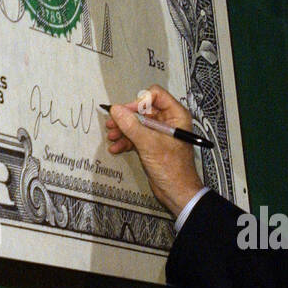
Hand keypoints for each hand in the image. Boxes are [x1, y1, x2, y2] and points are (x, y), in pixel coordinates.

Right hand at [104, 85, 203, 216]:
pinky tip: (116, 148)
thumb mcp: (149, 144)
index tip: (126, 112)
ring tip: (111, 137)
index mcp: (176, 115)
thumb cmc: (171, 168)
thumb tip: (115, 110)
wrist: (177, 193)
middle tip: (111, 124)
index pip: (155, 95)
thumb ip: (131, 126)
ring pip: (137, 124)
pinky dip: (126, 141)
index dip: (139, 101)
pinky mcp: (152, 145)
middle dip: (126, 118)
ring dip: (123, 130)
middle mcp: (168, 121)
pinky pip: (136, 137)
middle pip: (143, 110)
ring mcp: (159, 134)